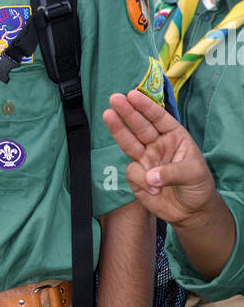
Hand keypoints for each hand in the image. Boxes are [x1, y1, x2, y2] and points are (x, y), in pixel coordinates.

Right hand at [103, 89, 217, 228]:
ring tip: (108, 115)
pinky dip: (141, 180)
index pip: (158, 118)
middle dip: (127, 112)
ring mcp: (145, 159)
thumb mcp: (194, 174)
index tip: (133, 95)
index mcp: (174, 136)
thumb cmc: (198, 186)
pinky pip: (132, 173)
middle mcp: (157, 144)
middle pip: (139, 126)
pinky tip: (154, 191)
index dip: (146, 106)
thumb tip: (150, 176)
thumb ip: (173, 172)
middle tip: (114, 99)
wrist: (191, 212)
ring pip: (128, 142)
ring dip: (118, 129)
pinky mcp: (137, 177)